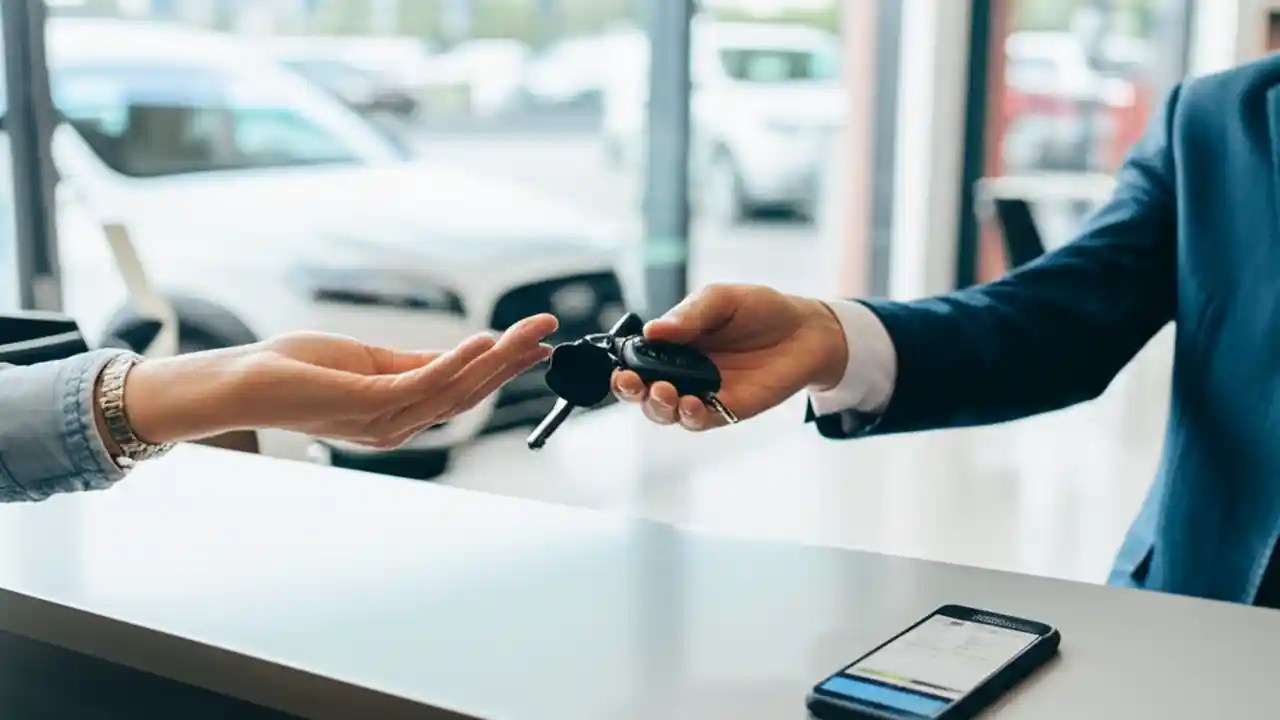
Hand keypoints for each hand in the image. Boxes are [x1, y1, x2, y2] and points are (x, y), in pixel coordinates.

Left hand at [112, 315, 557, 449]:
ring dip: (499, 358)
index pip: (463, 391)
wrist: (245, 381)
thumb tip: (460, 352)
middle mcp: (399, 425)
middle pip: (471, 392)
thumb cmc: (295, 369)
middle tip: (549, 332)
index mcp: (399, 415)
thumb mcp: (368, 361)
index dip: (503, 368)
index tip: (537, 346)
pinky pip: (427, 382)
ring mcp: (386, 418)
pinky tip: (483, 341)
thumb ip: (412, 362)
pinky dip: (459, 362)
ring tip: (531, 331)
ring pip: (458, 389)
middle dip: (514, 361)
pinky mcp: (370, 401)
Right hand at [612, 284, 846, 430]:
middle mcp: (683, 372)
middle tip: (633, 383)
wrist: (806, 330)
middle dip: (631, 392)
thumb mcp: (721, 299)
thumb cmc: (760, 310)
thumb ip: (688, 315)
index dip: (623, 367)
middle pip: (644, 393)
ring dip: (659, 407)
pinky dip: (691, 417)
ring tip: (666, 393)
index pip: (637, 361)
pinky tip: (690, 405)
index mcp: (674, 343)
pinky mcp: (728, 408)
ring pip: (667, 412)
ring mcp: (703, 392)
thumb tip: (652, 330)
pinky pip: (702, 420)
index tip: (620, 367)